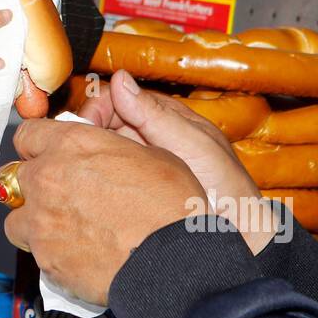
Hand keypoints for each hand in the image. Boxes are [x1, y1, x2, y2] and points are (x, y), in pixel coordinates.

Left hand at [3, 118, 207, 305]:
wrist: (173, 261)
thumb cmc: (170, 205)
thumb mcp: (150, 154)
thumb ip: (108, 148)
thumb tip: (104, 151)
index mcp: (71, 144)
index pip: (27, 134)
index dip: (37, 146)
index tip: (46, 156)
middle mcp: (47, 178)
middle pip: (14, 177)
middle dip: (32, 186)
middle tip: (57, 196)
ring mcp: (41, 221)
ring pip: (16, 220)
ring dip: (33, 223)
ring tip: (61, 232)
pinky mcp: (45, 258)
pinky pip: (36, 254)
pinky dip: (50, 255)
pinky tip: (77, 257)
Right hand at [78, 69, 277, 253]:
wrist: (241, 238)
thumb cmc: (229, 193)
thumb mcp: (194, 147)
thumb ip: (156, 115)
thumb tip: (119, 79)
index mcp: (166, 118)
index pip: (118, 98)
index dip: (96, 109)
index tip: (85, 129)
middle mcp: (152, 137)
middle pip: (104, 123)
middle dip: (86, 134)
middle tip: (77, 155)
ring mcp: (143, 164)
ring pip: (102, 150)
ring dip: (88, 157)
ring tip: (80, 174)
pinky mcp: (136, 190)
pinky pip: (107, 177)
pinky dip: (95, 179)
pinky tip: (91, 191)